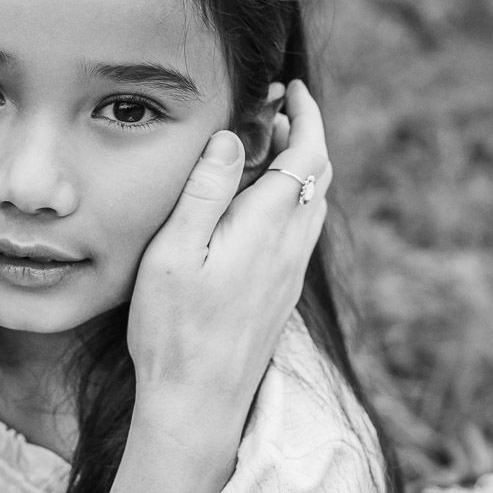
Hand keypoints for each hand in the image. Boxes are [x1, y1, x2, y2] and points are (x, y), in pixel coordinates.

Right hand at [101, 79, 331, 492]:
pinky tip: (258, 206)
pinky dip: (291, 199)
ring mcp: (289, 275)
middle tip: (276, 109)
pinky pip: (300, 232)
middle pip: (318, 177)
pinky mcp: (281, 296)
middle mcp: (290, 249)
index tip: (290, 88)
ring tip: (269, 146)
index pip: (308, 156)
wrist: (197, 403)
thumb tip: (234, 137)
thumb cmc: (174, 329)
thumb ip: (206, 190)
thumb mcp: (175, 251)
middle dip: (304, 136)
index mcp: (267, 228)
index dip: (306, 116)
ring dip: (300, 168)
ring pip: (312, 205)